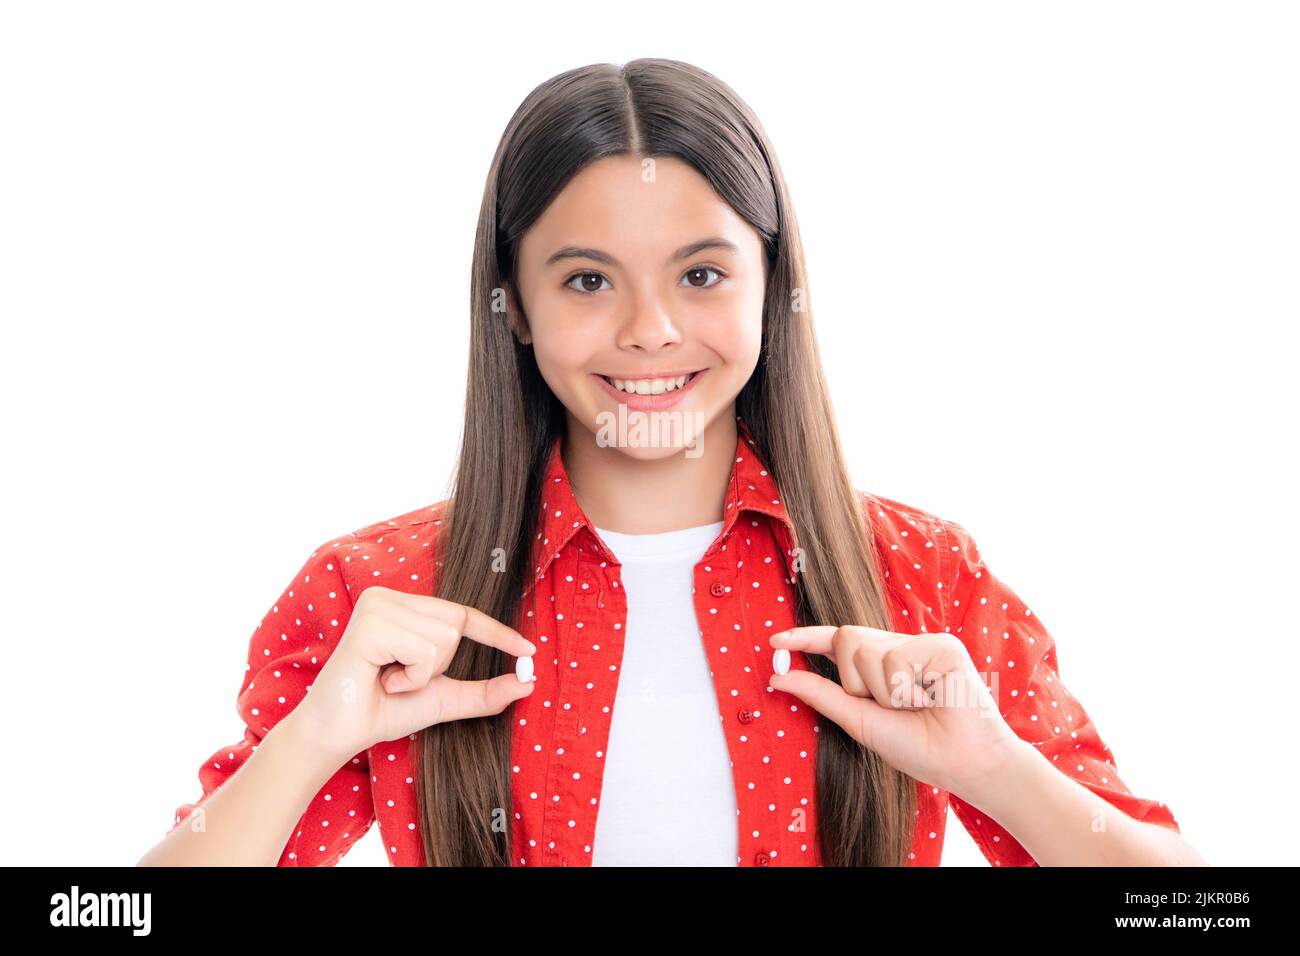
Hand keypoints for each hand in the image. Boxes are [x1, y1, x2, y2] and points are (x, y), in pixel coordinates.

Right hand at [289, 585, 536, 760]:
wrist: (341, 734)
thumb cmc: (384, 711)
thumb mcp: (444, 698)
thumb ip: (484, 692)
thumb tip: (528, 683)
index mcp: (404, 606)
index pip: (462, 614)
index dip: (497, 633)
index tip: (529, 650)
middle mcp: (389, 597)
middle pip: (457, 625)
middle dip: (441, 665)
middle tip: (402, 678)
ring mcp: (378, 606)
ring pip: (444, 637)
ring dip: (424, 673)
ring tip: (391, 679)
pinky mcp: (370, 623)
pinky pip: (424, 651)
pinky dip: (412, 677)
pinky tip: (382, 680)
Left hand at [768, 625, 1026, 804]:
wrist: (965, 764)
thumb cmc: (920, 747)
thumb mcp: (860, 721)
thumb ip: (822, 696)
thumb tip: (777, 677)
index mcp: (881, 664)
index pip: (837, 641)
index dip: (806, 638)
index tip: (774, 641)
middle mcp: (899, 647)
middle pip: (846, 639)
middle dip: (856, 681)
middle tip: (891, 707)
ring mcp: (921, 643)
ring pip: (868, 650)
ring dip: (885, 693)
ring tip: (918, 707)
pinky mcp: (943, 645)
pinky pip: (896, 658)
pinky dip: (906, 690)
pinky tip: (934, 699)